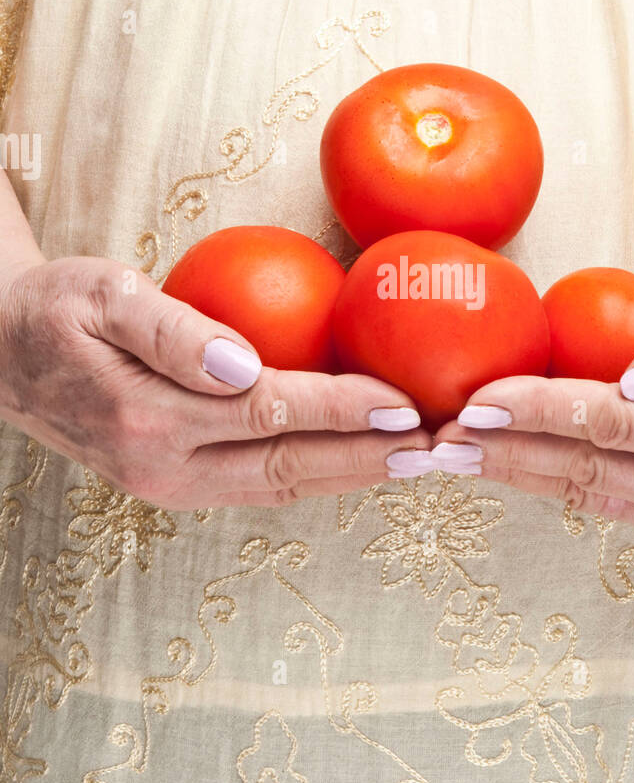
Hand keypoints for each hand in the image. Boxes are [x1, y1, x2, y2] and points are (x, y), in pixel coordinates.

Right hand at [0, 257, 428, 508]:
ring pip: (282, 487)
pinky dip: (318, 473)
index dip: (344, 410)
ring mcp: (171, 486)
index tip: (406, 402)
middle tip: (440, 448)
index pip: (272, 415)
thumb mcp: (102, 295)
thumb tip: (245, 366)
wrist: (2, 358)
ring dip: (354, 476)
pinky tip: (360, 459)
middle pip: (291, 469)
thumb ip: (172, 331)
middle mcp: (165, 468)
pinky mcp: (178, 485)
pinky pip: (262, 483)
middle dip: (371, 460)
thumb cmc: (56, 312)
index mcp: (149, 419)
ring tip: (418, 462)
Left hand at [433, 291, 633, 538]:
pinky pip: (606, 497)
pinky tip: (509, 467)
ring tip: (451, 461)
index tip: (477, 400)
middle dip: (502, 455)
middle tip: (433, 445)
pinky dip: (552, 481)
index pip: (609, 425)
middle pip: (582, 471)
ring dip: (515, 476)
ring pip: (585, 494)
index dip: (537, 411)